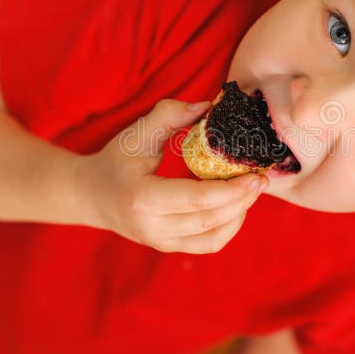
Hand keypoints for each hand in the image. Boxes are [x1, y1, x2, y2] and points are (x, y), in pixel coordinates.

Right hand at [72, 98, 267, 253]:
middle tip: (262, 178)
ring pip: (214, 237)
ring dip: (240, 213)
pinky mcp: (169, 247)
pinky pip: (209, 244)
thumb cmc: (116, 159)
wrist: (92, 195)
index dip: (232, 189)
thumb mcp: (137, 133)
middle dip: (243, 200)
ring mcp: (160, 241)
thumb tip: (210, 106)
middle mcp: (151, 226)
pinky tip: (236, 205)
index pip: (197, 198)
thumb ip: (171, 114)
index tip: (255, 174)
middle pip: (210, 219)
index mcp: (142, 198)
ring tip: (251, 190)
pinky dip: (229, 226)